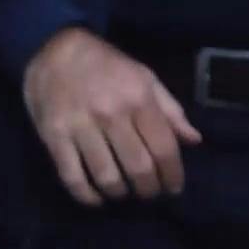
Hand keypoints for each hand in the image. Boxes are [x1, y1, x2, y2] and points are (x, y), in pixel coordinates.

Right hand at [21, 27, 201, 204]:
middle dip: (149, 189)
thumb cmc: (107, 65)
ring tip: (125, 195)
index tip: (174, 189)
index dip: (173, 175)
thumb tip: (194, 140)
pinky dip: (86, 195)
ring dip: (120, 193)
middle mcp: (112, 115)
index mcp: (139, 99)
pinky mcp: (53, 136)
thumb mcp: (146, 78)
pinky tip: (97, 200)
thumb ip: (171, 111)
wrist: (55, 49)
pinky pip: (71, 175)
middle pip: (138, 167)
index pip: (164, 148)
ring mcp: (80, 126)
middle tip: (151, 195)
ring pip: (106, 175)